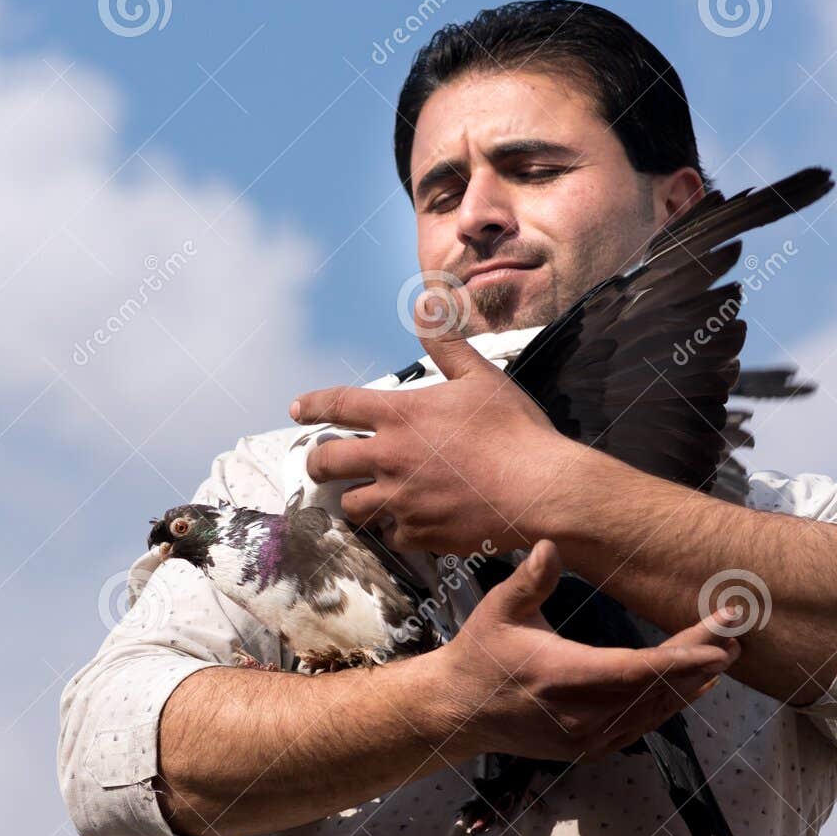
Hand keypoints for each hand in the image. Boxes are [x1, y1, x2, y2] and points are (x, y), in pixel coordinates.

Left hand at [289, 296, 585, 554]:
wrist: (540, 490)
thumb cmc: (514, 430)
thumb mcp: (480, 377)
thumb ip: (446, 342)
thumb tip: (425, 300)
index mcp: (400, 415)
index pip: (338, 405)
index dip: (312, 405)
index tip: (296, 410)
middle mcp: (389, 457)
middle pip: (326, 462)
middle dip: (317, 463)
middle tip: (321, 465)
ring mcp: (400, 499)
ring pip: (351, 505)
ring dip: (354, 498)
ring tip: (364, 495)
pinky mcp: (418, 533)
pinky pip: (389, 535)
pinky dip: (393, 528)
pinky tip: (405, 522)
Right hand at [418, 540, 738, 761]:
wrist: (459, 712)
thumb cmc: (481, 653)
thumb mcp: (499, 611)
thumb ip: (529, 581)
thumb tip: (549, 546)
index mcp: (563, 678)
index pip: (638, 670)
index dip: (683, 657)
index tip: (719, 640)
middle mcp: (582, 717)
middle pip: (657, 689)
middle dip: (702, 661)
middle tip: (737, 633)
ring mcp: (589, 738)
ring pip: (656, 711)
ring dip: (694, 683)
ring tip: (727, 652)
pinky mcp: (591, 748)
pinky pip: (642, 725)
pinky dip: (671, 703)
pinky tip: (696, 685)